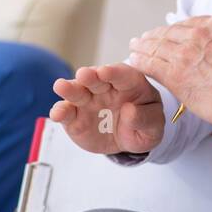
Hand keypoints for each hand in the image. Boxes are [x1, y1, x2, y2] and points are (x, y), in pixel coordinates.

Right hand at [50, 63, 164, 155]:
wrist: (126, 140)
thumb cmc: (143, 125)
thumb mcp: (154, 126)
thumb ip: (146, 118)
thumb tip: (129, 110)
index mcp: (129, 84)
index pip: (123, 74)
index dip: (114, 72)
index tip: (105, 72)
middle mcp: (105, 87)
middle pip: (96, 78)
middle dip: (90, 76)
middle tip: (84, 74)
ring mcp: (88, 100)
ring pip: (77, 91)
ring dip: (69, 88)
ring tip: (60, 86)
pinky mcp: (74, 116)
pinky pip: (66, 112)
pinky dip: (60, 111)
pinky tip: (57, 114)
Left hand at [127, 15, 211, 132]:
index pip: (189, 23)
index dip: (176, 30)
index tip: (170, 33)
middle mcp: (199, 34)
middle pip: (170, 32)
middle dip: (155, 35)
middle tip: (145, 38)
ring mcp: (185, 53)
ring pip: (157, 45)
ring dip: (143, 46)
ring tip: (135, 47)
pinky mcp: (176, 74)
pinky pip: (151, 63)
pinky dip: (140, 60)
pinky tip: (134, 60)